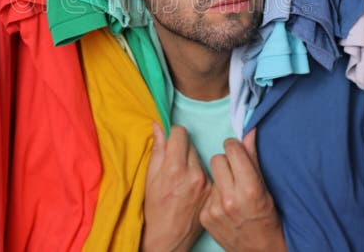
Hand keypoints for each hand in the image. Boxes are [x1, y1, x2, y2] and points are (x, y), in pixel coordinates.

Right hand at [141, 124, 211, 251]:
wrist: (168, 238)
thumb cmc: (154, 209)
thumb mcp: (149, 178)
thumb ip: (157, 150)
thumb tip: (158, 126)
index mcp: (175, 168)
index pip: (181, 133)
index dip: (173, 135)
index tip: (170, 141)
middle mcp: (194, 174)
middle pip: (191, 144)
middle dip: (182, 148)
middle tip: (174, 162)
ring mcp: (207, 184)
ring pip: (200, 157)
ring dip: (191, 161)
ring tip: (182, 177)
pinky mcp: (214, 191)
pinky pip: (207, 172)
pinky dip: (199, 174)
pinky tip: (191, 187)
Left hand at [200, 129, 285, 251]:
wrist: (259, 250)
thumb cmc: (267, 217)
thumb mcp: (265, 187)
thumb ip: (253, 158)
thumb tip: (248, 131)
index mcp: (249, 188)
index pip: (232, 149)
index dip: (234, 147)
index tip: (236, 150)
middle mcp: (230, 198)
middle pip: (217, 158)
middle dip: (226, 161)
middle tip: (234, 171)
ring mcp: (215, 208)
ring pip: (210, 174)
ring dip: (219, 177)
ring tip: (231, 189)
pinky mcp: (205, 216)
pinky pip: (206, 192)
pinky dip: (214, 194)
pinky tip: (224, 203)